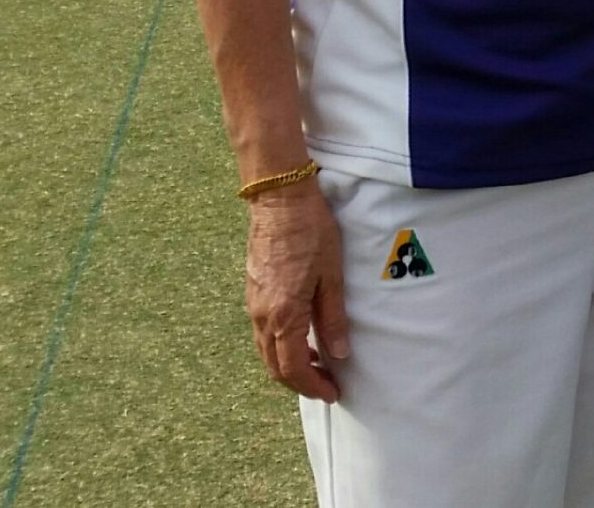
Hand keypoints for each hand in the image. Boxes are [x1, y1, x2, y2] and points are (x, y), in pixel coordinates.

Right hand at [244, 182, 348, 401]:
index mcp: (283, 314)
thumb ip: (333, 317)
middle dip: (300, 383)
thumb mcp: (332, 274)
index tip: (332, 393)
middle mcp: (261, 315)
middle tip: (326, 387)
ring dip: (288, 366)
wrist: (279, 200)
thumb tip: (340, 354)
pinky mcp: (252, 293)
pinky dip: (279, 347)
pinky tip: (300, 340)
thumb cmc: (311, 232)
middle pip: (274, 366)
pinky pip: (261, 333)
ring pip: (265, 352)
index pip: (293, 367)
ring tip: (317, 367)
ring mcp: (253, 304)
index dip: (312, 386)